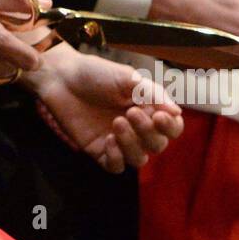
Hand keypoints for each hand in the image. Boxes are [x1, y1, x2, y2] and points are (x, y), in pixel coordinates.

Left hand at [23, 43, 182, 171]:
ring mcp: (119, 141)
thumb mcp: (127, 77)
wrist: (62, 77)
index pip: (172, 128)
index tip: (159, 116)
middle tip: (130, 113)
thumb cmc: (96, 73)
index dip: (171, 127)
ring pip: (139, 159)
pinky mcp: (99, 150)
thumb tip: (177, 112)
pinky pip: (116, 166)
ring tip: (117, 123)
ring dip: (132, 145)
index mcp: (149, 109)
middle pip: (157, 145)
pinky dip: (116, 158)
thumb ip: (152, 93)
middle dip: (147, 132)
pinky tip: (108, 140)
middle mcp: (137, 128)